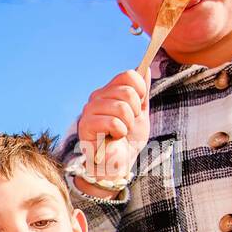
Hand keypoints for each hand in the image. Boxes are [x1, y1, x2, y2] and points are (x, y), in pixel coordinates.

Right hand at [76, 69, 149, 187]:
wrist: (118, 163)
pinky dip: (119, 132)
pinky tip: (113, 138)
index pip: (128, 75)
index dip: (140, 90)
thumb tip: (145, 68)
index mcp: (109, 91)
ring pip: (121, 107)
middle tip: (128, 124)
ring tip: (121, 132)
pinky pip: (113, 122)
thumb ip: (142, 91)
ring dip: (127, 124)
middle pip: (127, 91)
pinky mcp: (85, 125)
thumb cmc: (127, 140)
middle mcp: (97, 97)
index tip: (139, 107)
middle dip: (135, 111)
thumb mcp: (140, 112)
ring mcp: (89, 110)